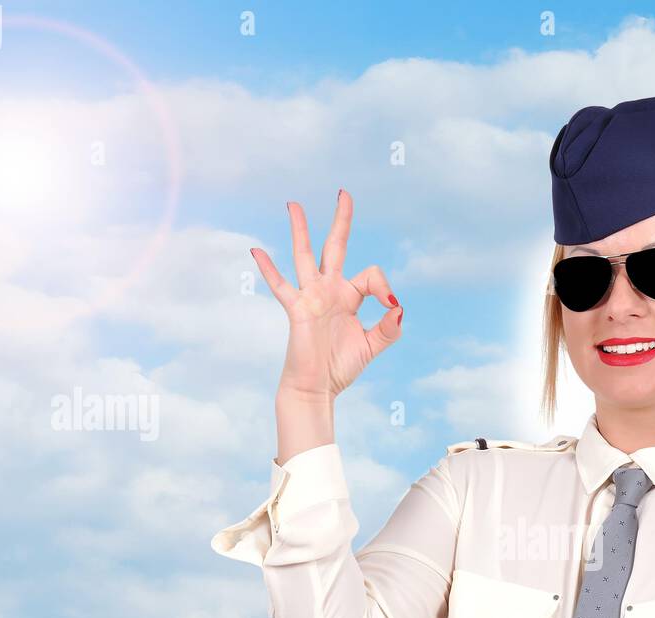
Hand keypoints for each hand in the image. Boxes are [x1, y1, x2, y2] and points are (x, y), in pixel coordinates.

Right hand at [251, 192, 402, 403]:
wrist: (317, 388)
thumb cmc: (340, 367)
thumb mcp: (372, 346)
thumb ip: (389, 328)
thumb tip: (398, 306)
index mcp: (348, 296)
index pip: (371, 275)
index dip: (384, 287)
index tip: (389, 306)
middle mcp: (329, 290)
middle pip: (334, 246)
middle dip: (341, 220)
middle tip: (344, 193)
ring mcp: (311, 296)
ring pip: (305, 255)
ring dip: (300, 229)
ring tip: (294, 204)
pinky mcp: (296, 309)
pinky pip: (281, 285)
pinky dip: (269, 269)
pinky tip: (256, 251)